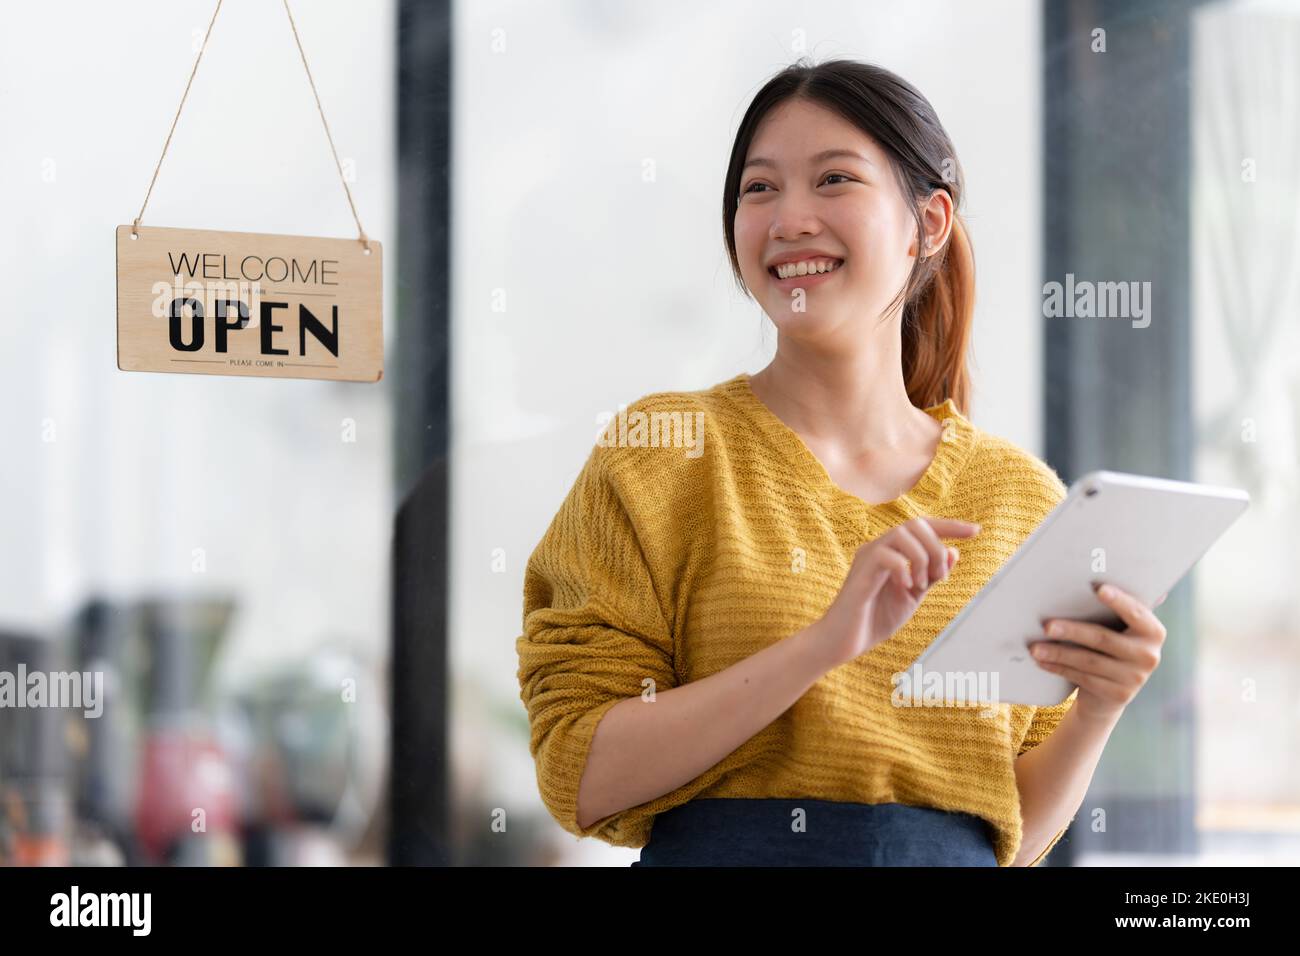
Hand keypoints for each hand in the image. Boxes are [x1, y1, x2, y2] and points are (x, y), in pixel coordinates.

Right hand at [813, 516, 981, 667]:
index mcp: (891, 552)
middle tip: (939, 578)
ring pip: (902, 534)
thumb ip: (931, 575)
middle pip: (915, 524)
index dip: (950, 526)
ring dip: (923, 558)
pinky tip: (905, 588)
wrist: (843, 642)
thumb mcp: (912, 597)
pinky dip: (904, 569)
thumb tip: (954, 552)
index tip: (975, 531)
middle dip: (937, 548)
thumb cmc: (874, 619)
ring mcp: (867, 558)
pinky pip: (887, 556)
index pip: (923, 527)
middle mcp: (878, 547)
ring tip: (921, 584)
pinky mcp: (861, 573)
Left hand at [1028, 583, 1167, 725]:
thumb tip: (1092, 583)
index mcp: (1153, 632)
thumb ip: (1115, 609)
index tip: (1099, 589)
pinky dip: (1059, 668)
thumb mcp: (1119, 629)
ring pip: (1089, 661)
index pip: (1136, 613)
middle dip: (1072, 631)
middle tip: (1047, 626)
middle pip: (1104, 638)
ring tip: (1035, 647)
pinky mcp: (1117, 695)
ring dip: (1058, 653)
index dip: (1119, 601)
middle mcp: (1149, 655)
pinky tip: (1042, 661)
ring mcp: (1135, 678)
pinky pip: (1082, 677)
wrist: (1112, 690)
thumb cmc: (1110, 647)